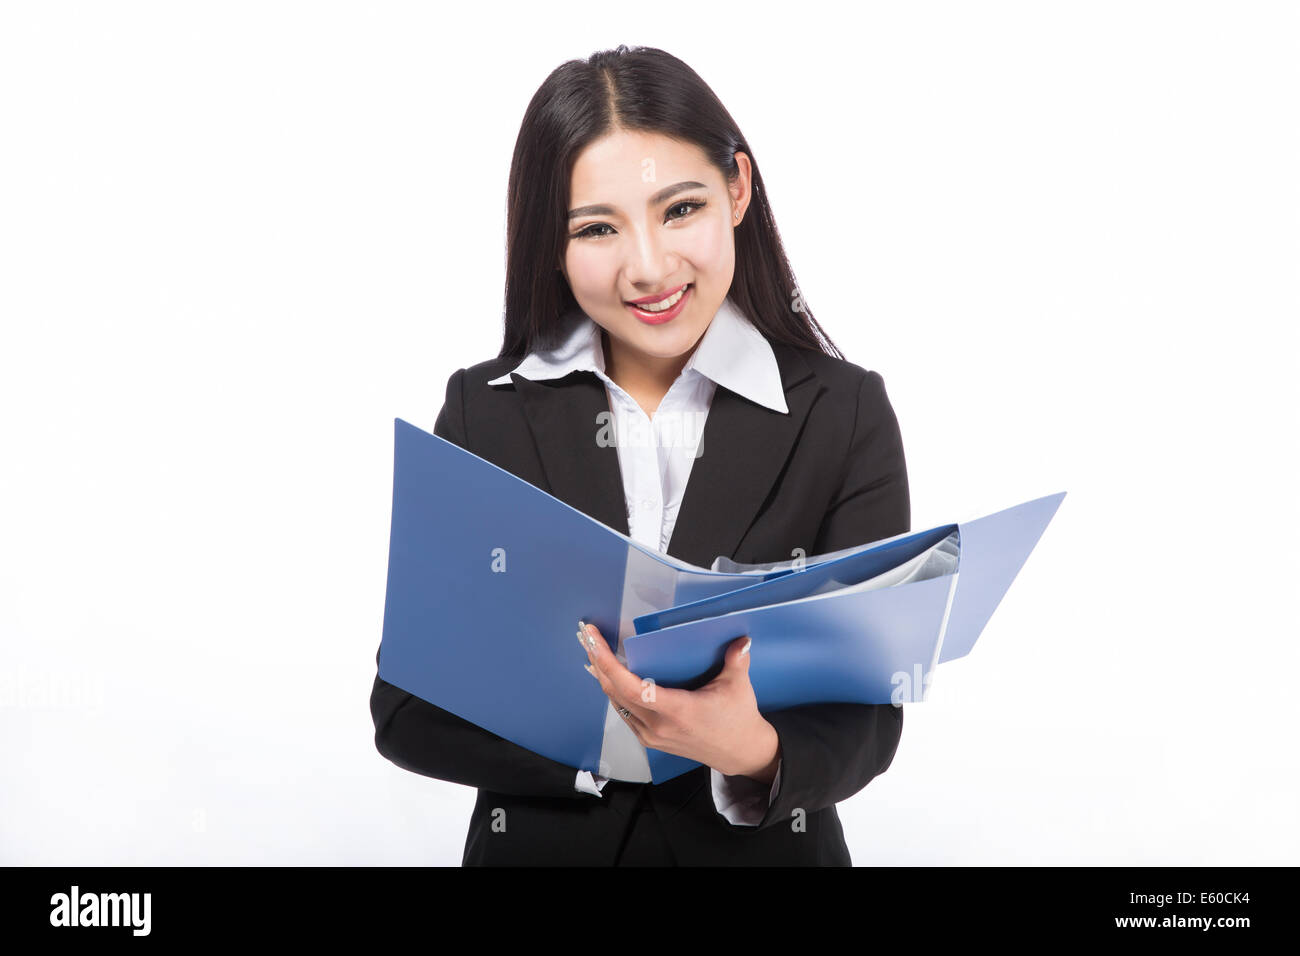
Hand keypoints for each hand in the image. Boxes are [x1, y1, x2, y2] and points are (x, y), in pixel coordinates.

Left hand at [576, 621, 781, 782]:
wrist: (739, 753)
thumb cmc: (737, 720)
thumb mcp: (738, 687)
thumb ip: (737, 660)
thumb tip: (741, 639)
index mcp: (676, 711)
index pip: (631, 687)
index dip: (608, 663)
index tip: (594, 641)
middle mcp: (657, 726)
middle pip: (614, 691)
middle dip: (597, 661)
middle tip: (587, 635)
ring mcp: (650, 735)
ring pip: (615, 701)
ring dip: (601, 675)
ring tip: (592, 649)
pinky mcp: (649, 738)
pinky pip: (623, 711)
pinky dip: (612, 690)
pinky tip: (606, 675)